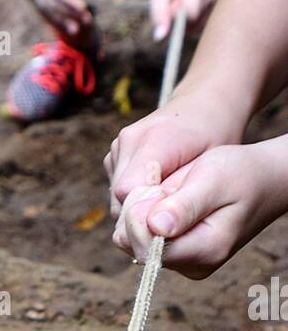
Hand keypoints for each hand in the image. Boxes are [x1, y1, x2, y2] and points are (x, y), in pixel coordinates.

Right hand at [9, 0, 91, 39]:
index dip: (68, 0)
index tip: (83, 7)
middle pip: (53, 3)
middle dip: (69, 14)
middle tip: (87, 22)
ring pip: (47, 10)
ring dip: (61, 21)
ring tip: (76, 31)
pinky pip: (42, 10)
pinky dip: (52, 20)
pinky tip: (63, 27)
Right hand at [104, 88, 245, 217]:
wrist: (205, 104)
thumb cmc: (216, 135)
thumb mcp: (213, 166)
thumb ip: (183, 194)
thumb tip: (157, 226)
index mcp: (153, 139)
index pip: (129, 193)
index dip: (148, 214)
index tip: (172, 219)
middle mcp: (128, 141)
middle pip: (120, 200)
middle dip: (144, 215)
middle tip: (175, 215)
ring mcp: (118, 148)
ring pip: (117, 200)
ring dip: (140, 209)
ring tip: (170, 200)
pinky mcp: (115, 156)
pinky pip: (118, 193)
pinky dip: (137, 200)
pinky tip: (160, 191)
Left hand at [112, 140, 287, 278]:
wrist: (262, 181)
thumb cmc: (241, 174)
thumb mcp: (214, 179)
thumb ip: (185, 205)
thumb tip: (155, 227)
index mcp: (205, 251)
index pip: (146, 249)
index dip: (139, 216)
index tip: (154, 187)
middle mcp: (192, 265)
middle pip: (135, 248)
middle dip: (137, 214)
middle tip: (159, 186)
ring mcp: (183, 263)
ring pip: (134, 244)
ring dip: (140, 214)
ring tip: (166, 191)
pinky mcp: (176, 254)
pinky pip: (141, 239)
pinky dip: (144, 217)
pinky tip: (164, 200)